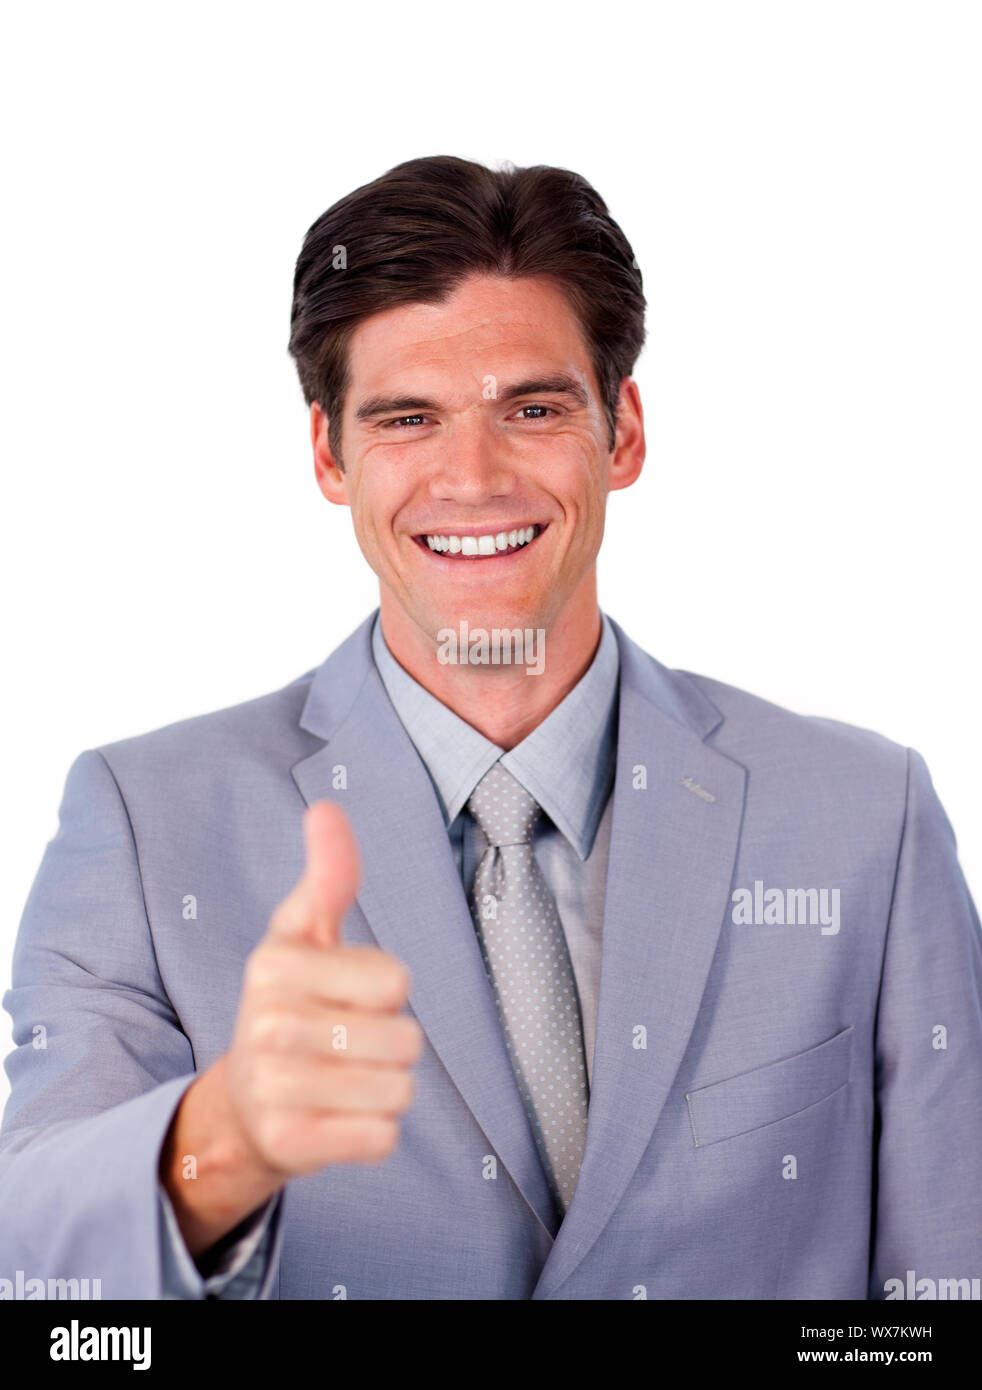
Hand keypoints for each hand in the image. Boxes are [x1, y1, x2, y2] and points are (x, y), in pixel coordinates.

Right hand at [223, 801, 422, 1179]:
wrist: (245, 1103)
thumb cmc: (293, 1003)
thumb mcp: (304, 934)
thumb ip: (329, 875)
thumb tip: (327, 808)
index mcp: (274, 964)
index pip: (397, 982)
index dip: (387, 991)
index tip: (348, 995)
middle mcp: (267, 1025)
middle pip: (405, 1040)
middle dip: (392, 1045)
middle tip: (347, 1044)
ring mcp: (274, 1088)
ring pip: (400, 1091)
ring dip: (387, 1089)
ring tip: (345, 1080)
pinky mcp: (290, 1145)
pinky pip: (383, 1139)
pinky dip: (374, 1132)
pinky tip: (338, 1118)